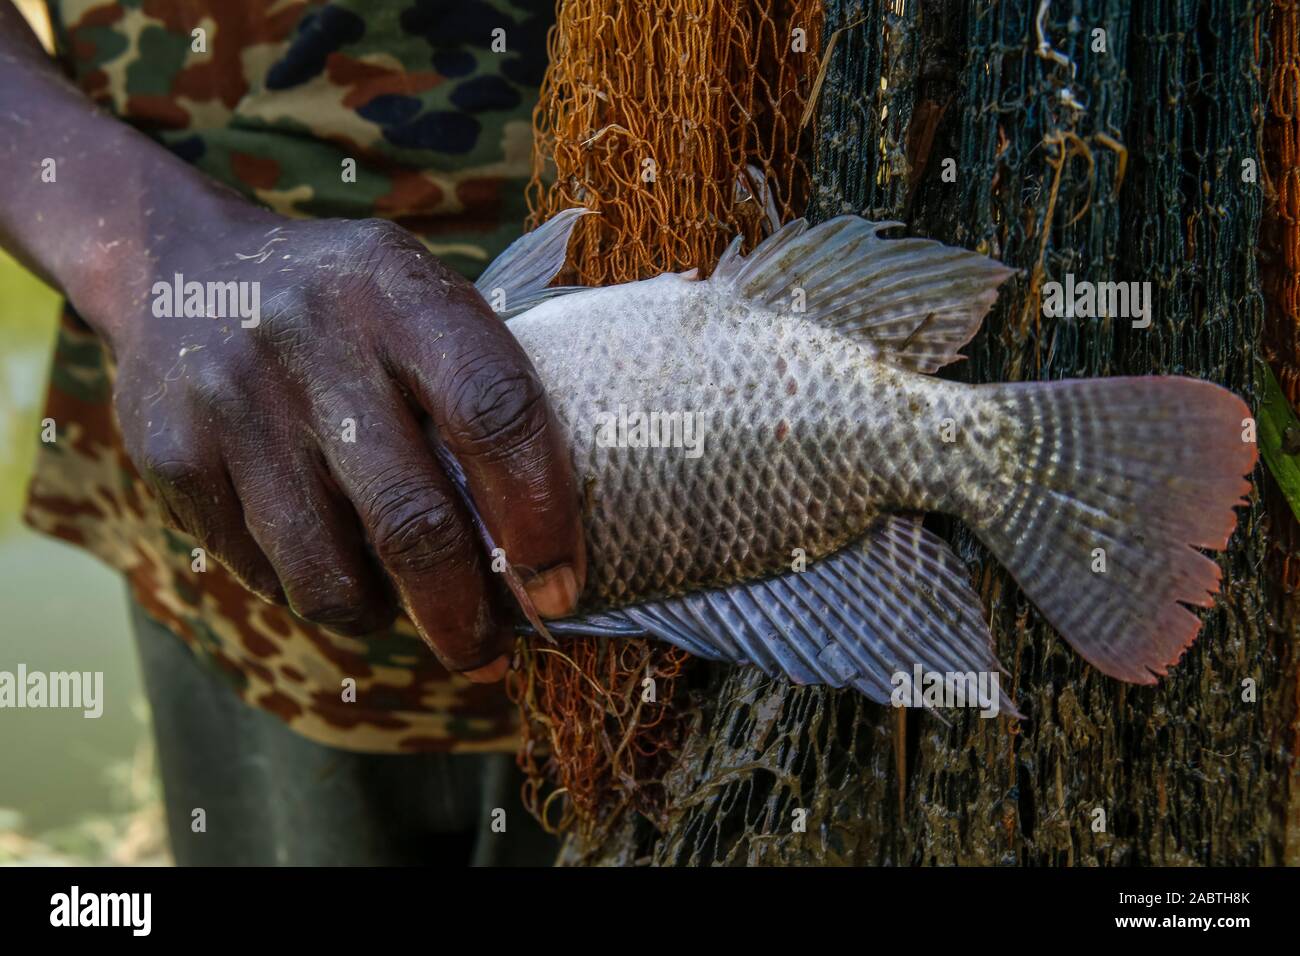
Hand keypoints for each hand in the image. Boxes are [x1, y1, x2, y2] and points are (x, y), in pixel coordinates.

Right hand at [103, 210, 584, 679]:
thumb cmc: (343, 307)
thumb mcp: (416, 301)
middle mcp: (311, 338)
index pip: (495, 412)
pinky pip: (262, 571)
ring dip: (380, 615)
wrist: (175, 265)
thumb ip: (475, 394)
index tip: (559, 587)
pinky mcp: (172, 453)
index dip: (540, 514)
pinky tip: (323, 555)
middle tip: (488, 653)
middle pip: (412, 522)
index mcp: (397, 290)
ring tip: (400, 606)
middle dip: (463, 614)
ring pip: (327, 572)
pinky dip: (309, 588)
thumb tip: (540, 549)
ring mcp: (233, 398)